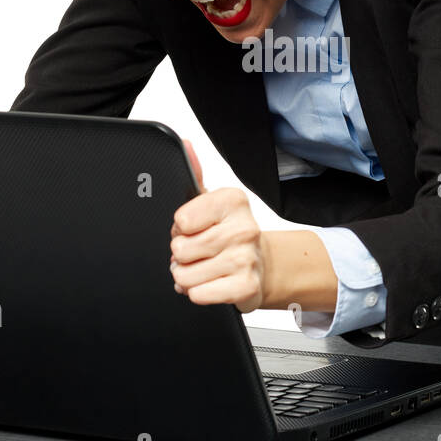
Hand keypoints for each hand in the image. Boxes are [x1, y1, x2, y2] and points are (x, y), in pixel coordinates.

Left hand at [168, 140, 270, 312]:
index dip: (178, 227)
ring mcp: (246, 259)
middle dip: (181, 254)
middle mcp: (243, 228)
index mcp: (233, 200)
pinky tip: (211, 284)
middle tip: (198, 251)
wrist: (262, 266)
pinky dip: (198, 293)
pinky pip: (198, 295)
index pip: (181, 218)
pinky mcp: (246, 287)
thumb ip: (193, 174)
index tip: (191, 228)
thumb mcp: (212, 201)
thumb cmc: (230, 233)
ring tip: (203, 268)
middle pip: (180, 249)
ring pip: (184, 275)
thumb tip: (184, 145)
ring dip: (187, 277)